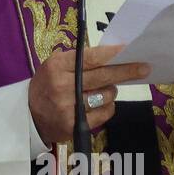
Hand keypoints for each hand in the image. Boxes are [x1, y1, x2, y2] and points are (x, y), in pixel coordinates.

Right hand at [28, 44, 150, 146]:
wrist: (29, 116)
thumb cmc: (47, 85)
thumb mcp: (55, 65)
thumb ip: (79, 60)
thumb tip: (113, 55)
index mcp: (58, 66)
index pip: (91, 57)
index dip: (112, 53)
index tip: (129, 50)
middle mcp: (63, 86)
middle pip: (103, 76)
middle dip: (127, 71)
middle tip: (144, 67)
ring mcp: (69, 107)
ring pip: (107, 95)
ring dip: (111, 91)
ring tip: (104, 89)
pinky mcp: (76, 125)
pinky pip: (105, 112)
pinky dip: (108, 106)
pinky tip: (100, 103)